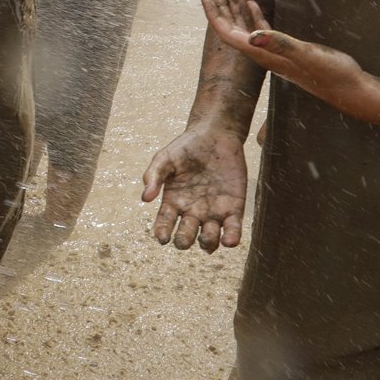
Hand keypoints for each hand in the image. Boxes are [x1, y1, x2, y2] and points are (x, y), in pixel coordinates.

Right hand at [141, 125, 248, 251]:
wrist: (216, 134)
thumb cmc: (186, 146)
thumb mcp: (165, 158)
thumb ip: (154, 175)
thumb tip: (145, 198)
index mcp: (173, 202)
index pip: (165, 223)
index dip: (162, 233)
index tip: (163, 238)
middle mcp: (192, 211)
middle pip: (187, 235)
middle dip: (184, 240)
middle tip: (184, 239)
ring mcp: (214, 211)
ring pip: (210, 238)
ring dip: (208, 244)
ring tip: (206, 240)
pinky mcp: (234, 207)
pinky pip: (233, 228)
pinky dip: (231, 238)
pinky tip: (229, 240)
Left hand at [201, 0, 366, 109]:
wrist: (350, 90)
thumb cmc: (331, 74)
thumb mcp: (306, 55)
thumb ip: (280, 44)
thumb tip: (252, 37)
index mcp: (263, 56)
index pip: (229, 35)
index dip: (214, 16)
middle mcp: (264, 55)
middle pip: (232, 30)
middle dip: (221, 8)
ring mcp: (274, 54)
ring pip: (245, 29)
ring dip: (235, 11)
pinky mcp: (286, 51)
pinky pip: (262, 31)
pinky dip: (254, 16)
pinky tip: (253, 4)